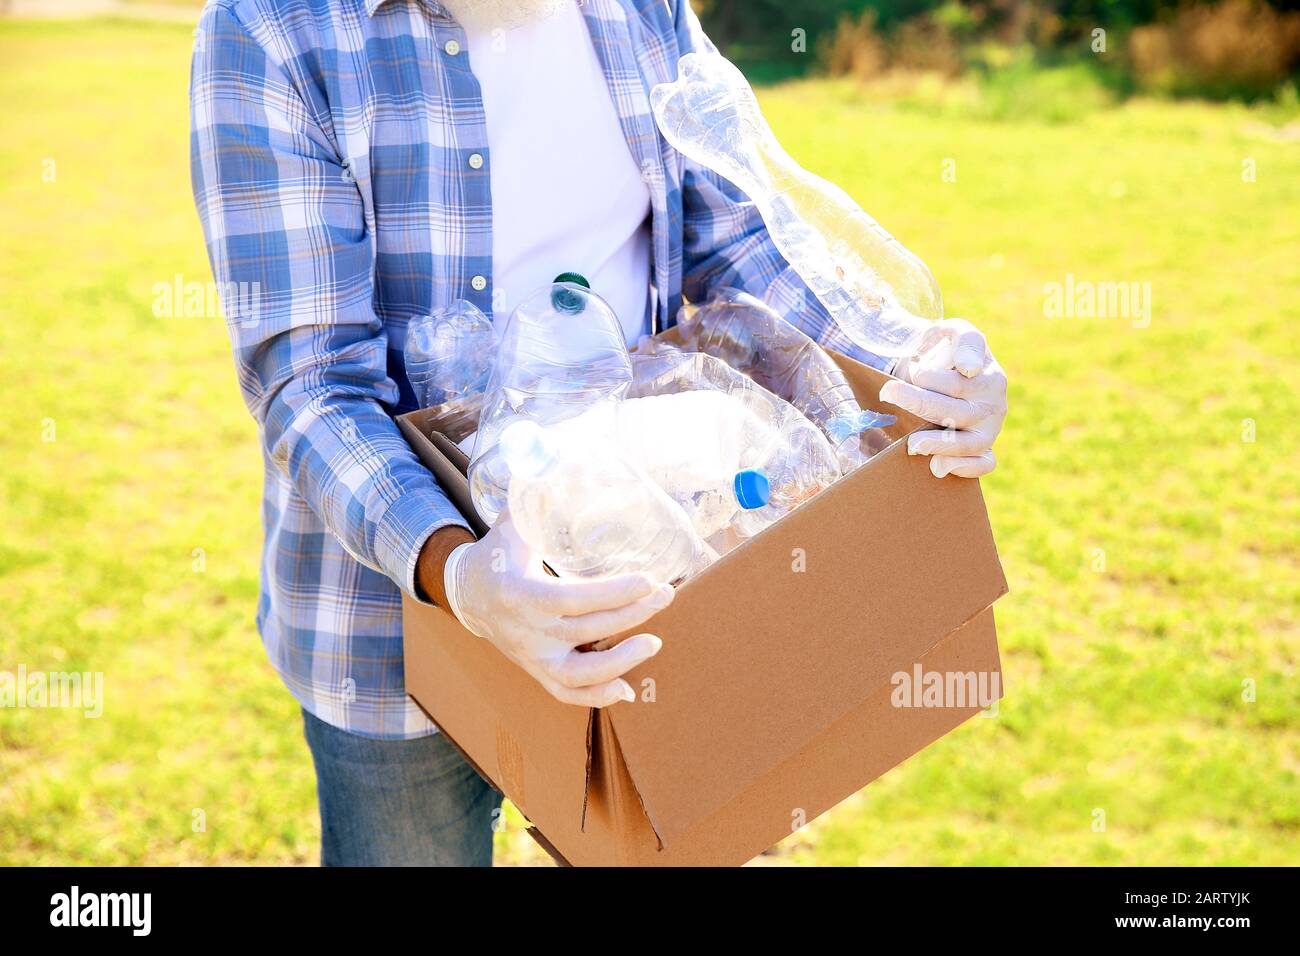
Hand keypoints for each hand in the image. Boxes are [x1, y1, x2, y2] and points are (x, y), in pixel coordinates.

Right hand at [442, 511, 672, 706]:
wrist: (465, 593)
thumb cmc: (498, 553)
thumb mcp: (514, 522)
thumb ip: (539, 497)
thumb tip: (564, 461)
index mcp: (520, 593)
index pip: (573, 599)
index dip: (614, 594)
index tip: (649, 580)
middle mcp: (526, 632)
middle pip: (586, 631)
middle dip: (632, 615)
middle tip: (666, 595)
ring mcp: (530, 657)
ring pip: (578, 674)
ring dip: (620, 662)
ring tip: (655, 642)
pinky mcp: (535, 671)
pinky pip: (566, 694)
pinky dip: (596, 698)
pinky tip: (627, 689)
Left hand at [879, 318, 1006, 478]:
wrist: (942, 372)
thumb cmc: (947, 352)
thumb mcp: (955, 333)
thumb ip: (965, 342)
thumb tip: (969, 369)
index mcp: (989, 375)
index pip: (958, 382)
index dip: (932, 378)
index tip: (914, 372)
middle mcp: (993, 403)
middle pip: (958, 412)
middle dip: (921, 405)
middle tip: (888, 395)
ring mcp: (990, 428)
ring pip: (972, 444)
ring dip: (941, 445)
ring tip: (913, 445)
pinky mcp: (984, 448)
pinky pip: (983, 464)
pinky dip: (964, 469)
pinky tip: (938, 467)